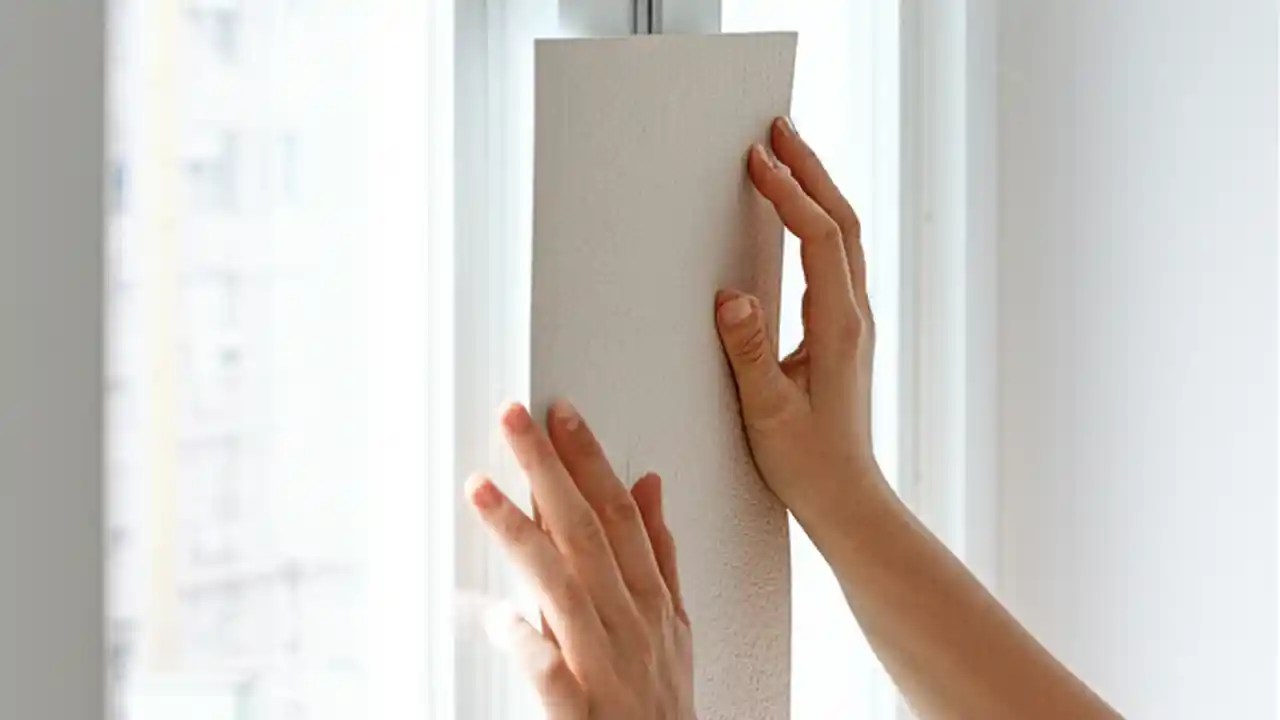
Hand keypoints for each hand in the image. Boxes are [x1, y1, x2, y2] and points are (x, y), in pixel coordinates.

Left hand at [467, 401, 694, 719]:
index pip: (620, 514)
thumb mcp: (675, 622)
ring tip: (481, 489)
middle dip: (550, 471)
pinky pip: (550, 674)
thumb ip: (659, 553)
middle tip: (515, 420)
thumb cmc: (662, 702)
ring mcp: (604, 667)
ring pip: (562, 589)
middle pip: (587, 533)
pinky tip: (497, 615)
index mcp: (650, 599)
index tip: (562, 415)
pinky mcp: (580, 712)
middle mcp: (629, 624)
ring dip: (521, 534)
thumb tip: (649, 487)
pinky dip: (527, 644)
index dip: (591, 460)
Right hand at [715, 117, 885, 526]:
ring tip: (785, 155)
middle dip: (810, 170)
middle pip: (842, 221)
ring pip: (844, 236)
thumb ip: (749, 353)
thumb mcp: (768, 412)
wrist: (847, 498)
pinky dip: (817, 221)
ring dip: (817, 190)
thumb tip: (731, 297)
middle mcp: (854, 315)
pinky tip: (795, 217)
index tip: (757, 159)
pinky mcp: (843, 332)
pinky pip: (836, 258)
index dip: (788, 193)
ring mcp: (853, 322)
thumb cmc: (808, 463)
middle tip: (777, 128)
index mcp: (838, 326)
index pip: (818, 237)